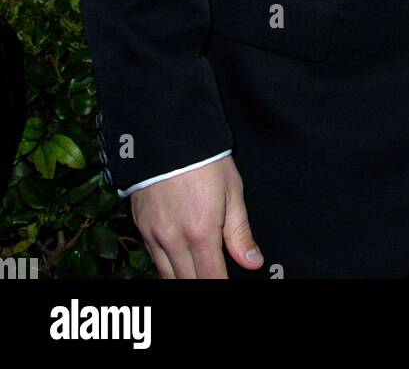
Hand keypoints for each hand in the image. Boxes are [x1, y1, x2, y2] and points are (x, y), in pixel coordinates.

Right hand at [130, 155, 263, 277]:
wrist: (167, 135)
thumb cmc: (205, 160)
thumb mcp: (232, 192)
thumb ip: (240, 233)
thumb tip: (253, 263)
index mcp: (200, 232)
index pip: (211, 279)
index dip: (221, 287)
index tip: (228, 286)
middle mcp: (173, 240)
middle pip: (188, 282)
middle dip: (203, 283)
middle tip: (214, 275)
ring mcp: (153, 235)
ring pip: (167, 276)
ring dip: (184, 278)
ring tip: (198, 272)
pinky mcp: (141, 227)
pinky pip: (153, 259)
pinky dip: (167, 266)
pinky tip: (179, 261)